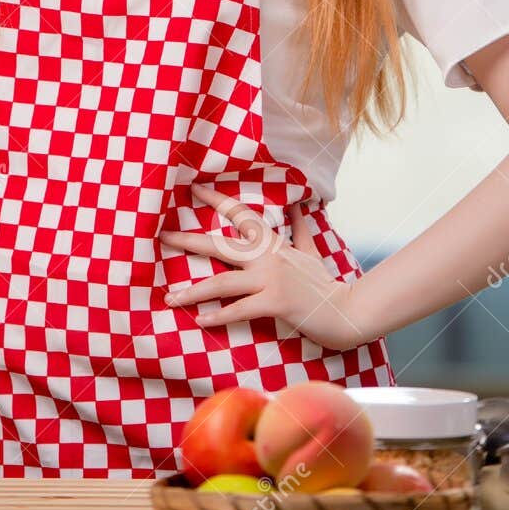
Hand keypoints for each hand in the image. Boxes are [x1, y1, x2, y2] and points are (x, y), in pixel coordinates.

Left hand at [158, 182, 371, 350]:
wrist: (346, 310)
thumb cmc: (324, 283)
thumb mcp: (311, 250)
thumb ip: (299, 228)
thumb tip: (298, 205)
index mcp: (272, 243)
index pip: (241, 215)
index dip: (217, 201)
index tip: (193, 189)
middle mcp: (267, 256)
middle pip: (219, 245)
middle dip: (188, 241)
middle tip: (162, 235)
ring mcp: (270, 279)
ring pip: (222, 282)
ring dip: (192, 292)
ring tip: (170, 298)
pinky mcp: (274, 303)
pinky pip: (239, 309)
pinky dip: (218, 315)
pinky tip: (200, 320)